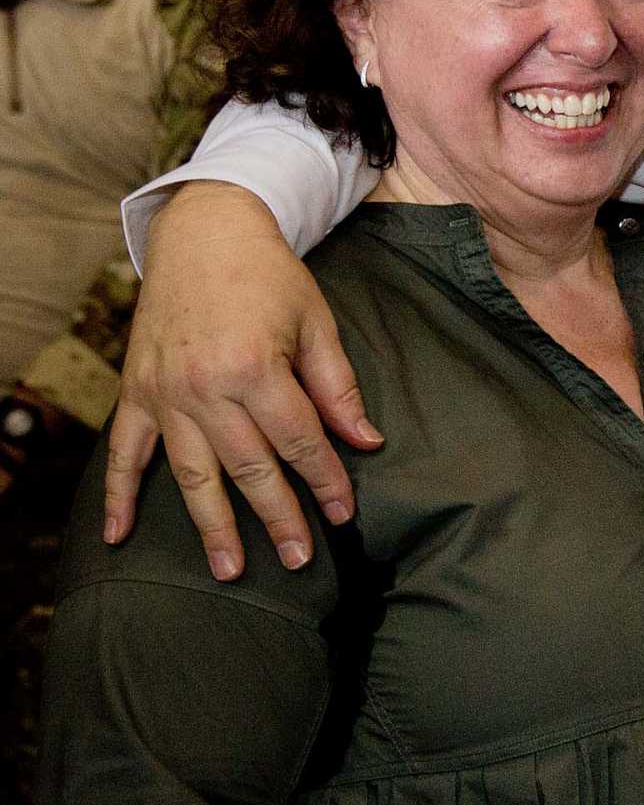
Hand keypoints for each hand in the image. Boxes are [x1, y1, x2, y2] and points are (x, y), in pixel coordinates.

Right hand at [105, 183, 376, 576]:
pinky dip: (117, 495)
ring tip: (229, 570)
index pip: (300, 442)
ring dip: (211, 525)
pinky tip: (118, 536)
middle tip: (299, 560)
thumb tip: (366, 441)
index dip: (325, 481)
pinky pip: (124, 452)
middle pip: (249, 468)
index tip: (343, 515)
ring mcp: (164, 394)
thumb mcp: (317, 324)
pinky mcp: (136, 392)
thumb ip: (338, 388)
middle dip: (278, 518)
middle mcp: (204, 387)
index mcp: (256, 368)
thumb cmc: (269, 278)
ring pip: (192, 474)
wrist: (204, 234)